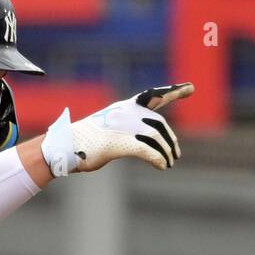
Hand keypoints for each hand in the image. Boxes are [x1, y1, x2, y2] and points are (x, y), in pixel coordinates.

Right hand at [42, 82, 193, 175]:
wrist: (64, 146)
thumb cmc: (83, 141)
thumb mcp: (108, 130)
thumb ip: (125, 131)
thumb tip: (136, 142)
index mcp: (125, 107)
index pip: (154, 96)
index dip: (174, 91)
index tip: (191, 87)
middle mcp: (127, 114)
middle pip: (159, 124)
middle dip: (170, 140)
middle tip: (175, 154)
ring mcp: (123, 127)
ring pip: (156, 137)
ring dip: (166, 152)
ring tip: (169, 163)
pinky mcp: (119, 143)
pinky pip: (147, 150)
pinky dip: (157, 158)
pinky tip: (162, 166)